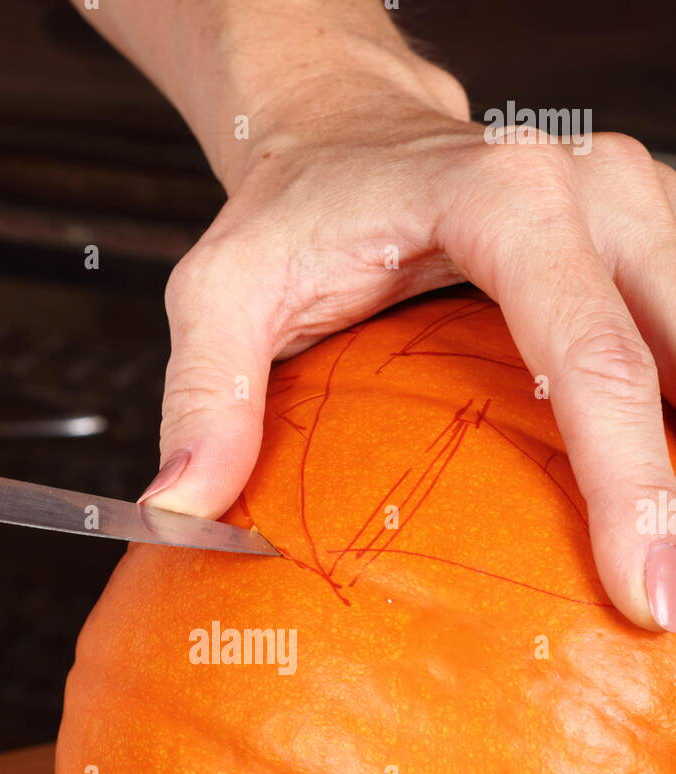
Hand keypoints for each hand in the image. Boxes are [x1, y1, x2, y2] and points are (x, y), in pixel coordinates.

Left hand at [140, 52, 675, 630]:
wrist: (341, 134)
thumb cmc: (290, 211)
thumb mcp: (222, 290)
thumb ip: (207, 394)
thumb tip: (184, 510)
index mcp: (501, 201)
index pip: (591, 359)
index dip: (628, 484)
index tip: (643, 588)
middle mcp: (588, 190)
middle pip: (672, 358)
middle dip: (675, 494)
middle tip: (667, 601)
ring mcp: (630, 203)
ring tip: (665, 552)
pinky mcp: (643, 231)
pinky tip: (658, 486)